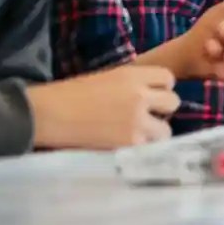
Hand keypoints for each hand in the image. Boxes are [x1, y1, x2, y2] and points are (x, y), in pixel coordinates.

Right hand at [27, 66, 179, 149]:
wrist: (49, 114)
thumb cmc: (71, 94)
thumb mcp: (108, 77)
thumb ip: (133, 84)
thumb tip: (152, 93)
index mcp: (133, 75)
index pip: (168, 78)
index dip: (162, 88)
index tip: (153, 95)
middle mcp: (141, 96)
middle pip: (173, 102)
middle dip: (163, 110)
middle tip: (148, 116)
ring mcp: (137, 121)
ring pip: (166, 130)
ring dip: (155, 133)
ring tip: (138, 134)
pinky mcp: (130, 143)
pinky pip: (150, 148)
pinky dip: (142, 149)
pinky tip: (128, 146)